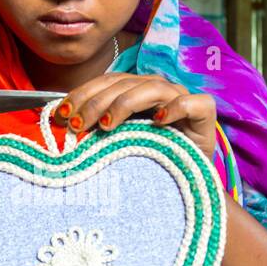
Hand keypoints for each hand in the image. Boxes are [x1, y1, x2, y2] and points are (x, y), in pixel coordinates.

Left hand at [54, 73, 216, 162]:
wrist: (189, 183)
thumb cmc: (149, 163)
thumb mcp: (117, 145)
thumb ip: (97, 130)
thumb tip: (64, 123)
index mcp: (137, 92)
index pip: (108, 82)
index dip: (84, 94)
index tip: (61, 113)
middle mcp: (159, 91)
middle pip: (125, 83)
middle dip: (96, 102)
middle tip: (77, 124)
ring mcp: (183, 99)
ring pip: (153, 88)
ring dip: (125, 104)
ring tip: (107, 126)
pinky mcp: (205, 115)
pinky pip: (194, 103)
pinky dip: (176, 108)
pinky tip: (158, 122)